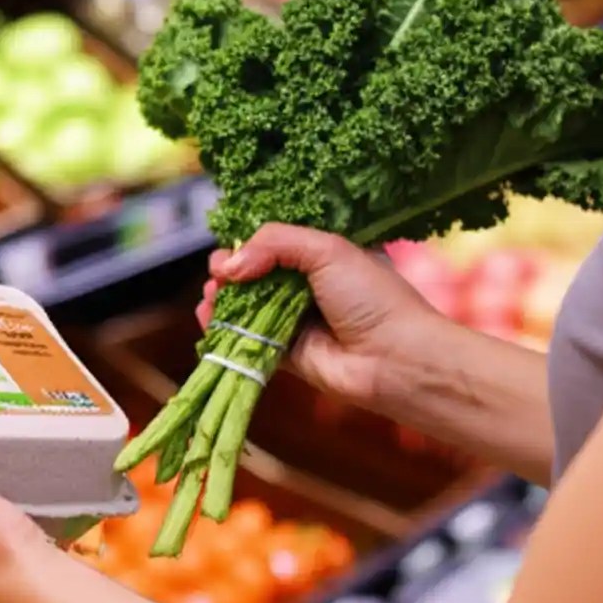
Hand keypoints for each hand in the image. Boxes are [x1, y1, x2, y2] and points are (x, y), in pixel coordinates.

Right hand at [196, 223, 447, 406]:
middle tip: (219, 274)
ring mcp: (295, 321)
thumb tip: (228, 267)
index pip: (276, 243)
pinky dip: (223, 329)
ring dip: (223, 299)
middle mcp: (308, 287)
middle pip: (256, 275)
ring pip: (247, 307)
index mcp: (324, 256)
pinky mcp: (284, 355)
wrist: (395, 359)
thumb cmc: (371, 297)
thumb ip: (274, 243)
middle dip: (231, 272)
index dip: (249, 244)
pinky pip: (247, 339)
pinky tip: (207, 318)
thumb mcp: (327, 249)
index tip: (231, 248)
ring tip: (211, 296)